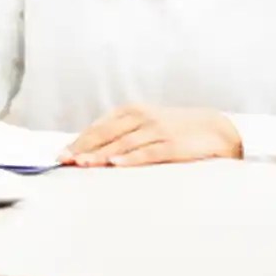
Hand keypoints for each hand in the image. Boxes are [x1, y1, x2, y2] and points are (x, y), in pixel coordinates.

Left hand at [59, 105, 241, 167]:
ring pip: (122, 143)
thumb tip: (90, 151)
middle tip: (64, 160)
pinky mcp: (171, 144)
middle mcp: (141, 117)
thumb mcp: (145, 125)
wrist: (214, 128)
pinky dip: (130, 158)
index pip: (98, 127)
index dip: (78, 141)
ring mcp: (156, 130)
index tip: (61, 154)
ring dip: (100, 155)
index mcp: (131, 111)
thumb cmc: (174, 129)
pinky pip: (147, 152)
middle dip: (82, 148)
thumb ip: (121, 134)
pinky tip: (115, 164)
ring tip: (82, 164)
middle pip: (105, 133)